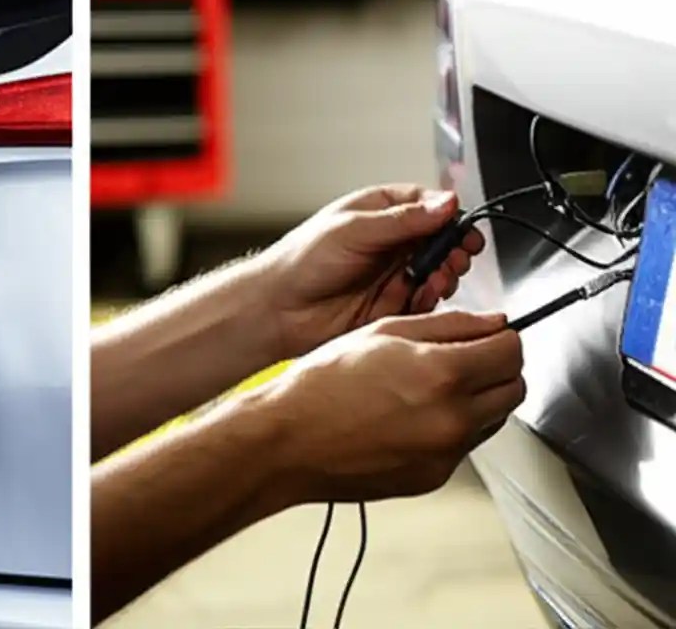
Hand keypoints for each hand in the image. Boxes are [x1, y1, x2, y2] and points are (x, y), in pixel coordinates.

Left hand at [259, 184, 484, 358]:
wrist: (278, 309)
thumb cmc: (302, 261)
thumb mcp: (353, 229)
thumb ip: (402, 220)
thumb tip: (446, 202)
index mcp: (380, 212)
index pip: (430, 206)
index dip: (451, 217)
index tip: (463, 229)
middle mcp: (391, 242)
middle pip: (441, 241)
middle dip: (454, 250)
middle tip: (455, 258)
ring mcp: (393, 273)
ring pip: (438, 271)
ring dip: (445, 275)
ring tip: (437, 279)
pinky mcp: (392, 304)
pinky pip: (424, 301)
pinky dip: (430, 299)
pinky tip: (422, 297)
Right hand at [262, 311, 522, 503]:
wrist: (286, 442)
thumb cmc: (320, 387)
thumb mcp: (381, 332)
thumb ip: (448, 326)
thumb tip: (492, 323)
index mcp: (441, 375)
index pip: (512, 350)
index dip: (501, 337)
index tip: (487, 336)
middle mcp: (452, 419)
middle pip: (515, 388)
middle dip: (497, 368)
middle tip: (465, 359)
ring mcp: (445, 454)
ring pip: (494, 419)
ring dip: (479, 399)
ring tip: (431, 388)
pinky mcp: (434, 478)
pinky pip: (464, 447)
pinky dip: (452, 428)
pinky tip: (412, 417)